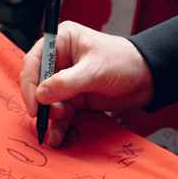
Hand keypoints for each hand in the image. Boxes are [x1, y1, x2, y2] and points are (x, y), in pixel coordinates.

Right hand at [20, 21, 153, 146]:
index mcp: (61, 41)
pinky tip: (57, 137)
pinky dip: (58, 125)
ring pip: (48, 101)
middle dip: (41, 102)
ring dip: (50, 116)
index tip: (34, 103)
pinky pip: (60, 113)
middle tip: (48, 116)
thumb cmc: (123, 62)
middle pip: (38, 83)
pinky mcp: (74, 98)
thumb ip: (66, 83)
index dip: (30, 83)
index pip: (35, 61)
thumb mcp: (94, 71)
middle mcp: (60, 59)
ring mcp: (66, 80)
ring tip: (60, 124)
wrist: (147, 79)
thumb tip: (41, 95)